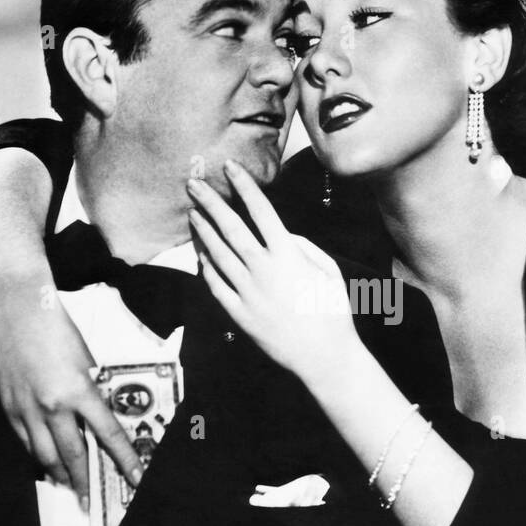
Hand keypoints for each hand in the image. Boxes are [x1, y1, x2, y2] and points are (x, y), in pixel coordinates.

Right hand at [0, 275, 142, 504]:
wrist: (20, 311)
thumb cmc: (60, 331)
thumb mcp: (88, 362)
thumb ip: (94, 394)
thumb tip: (101, 423)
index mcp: (79, 391)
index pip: (108, 436)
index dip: (124, 461)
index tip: (136, 479)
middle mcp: (52, 405)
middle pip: (72, 455)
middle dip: (84, 481)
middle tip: (90, 500)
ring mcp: (27, 408)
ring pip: (44, 455)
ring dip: (59, 474)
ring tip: (68, 486)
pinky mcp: (9, 406)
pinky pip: (26, 441)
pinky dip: (37, 455)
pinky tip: (45, 462)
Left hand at [186, 159, 362, 388]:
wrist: (324, 357)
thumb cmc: (333, 312)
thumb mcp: (328, 271)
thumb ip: (303, 246)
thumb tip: (281, 233)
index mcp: (288, 256)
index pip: (262, 211)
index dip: (245, 187)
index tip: (229, 167)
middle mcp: (263, 271)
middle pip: (231, 229)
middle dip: (211, 203)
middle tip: (193, 184)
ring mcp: (248, 293)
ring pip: (217, 254)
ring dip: (203, 231)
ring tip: (192, 213)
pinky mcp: (239, 315)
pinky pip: (216, 286)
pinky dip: (206, 267)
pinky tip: (200, 254)